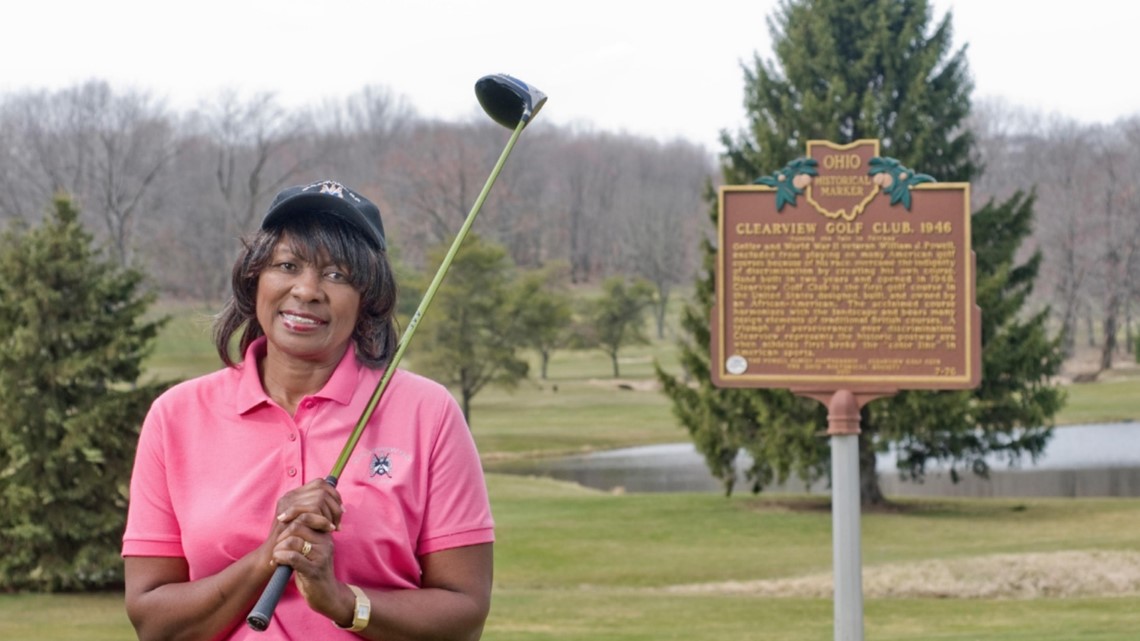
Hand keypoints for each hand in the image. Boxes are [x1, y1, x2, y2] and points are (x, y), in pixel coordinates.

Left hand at [269, 479, 349, 619]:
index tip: (281, 520)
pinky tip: (277, 563)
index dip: (291, 515)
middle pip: (297, 526)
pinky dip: (280, 558)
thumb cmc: (313, 570)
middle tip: (277, 547)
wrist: (327, 595)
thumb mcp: (312, 549)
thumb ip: (303, 534)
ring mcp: (321, 557)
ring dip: (279, 549)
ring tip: (277, 557)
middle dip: (282, 535)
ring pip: (293, 541)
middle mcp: (326, 543)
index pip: (307, 514)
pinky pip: (292, 557)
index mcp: (325, 535)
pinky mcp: (314, 571)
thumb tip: (286, 516)